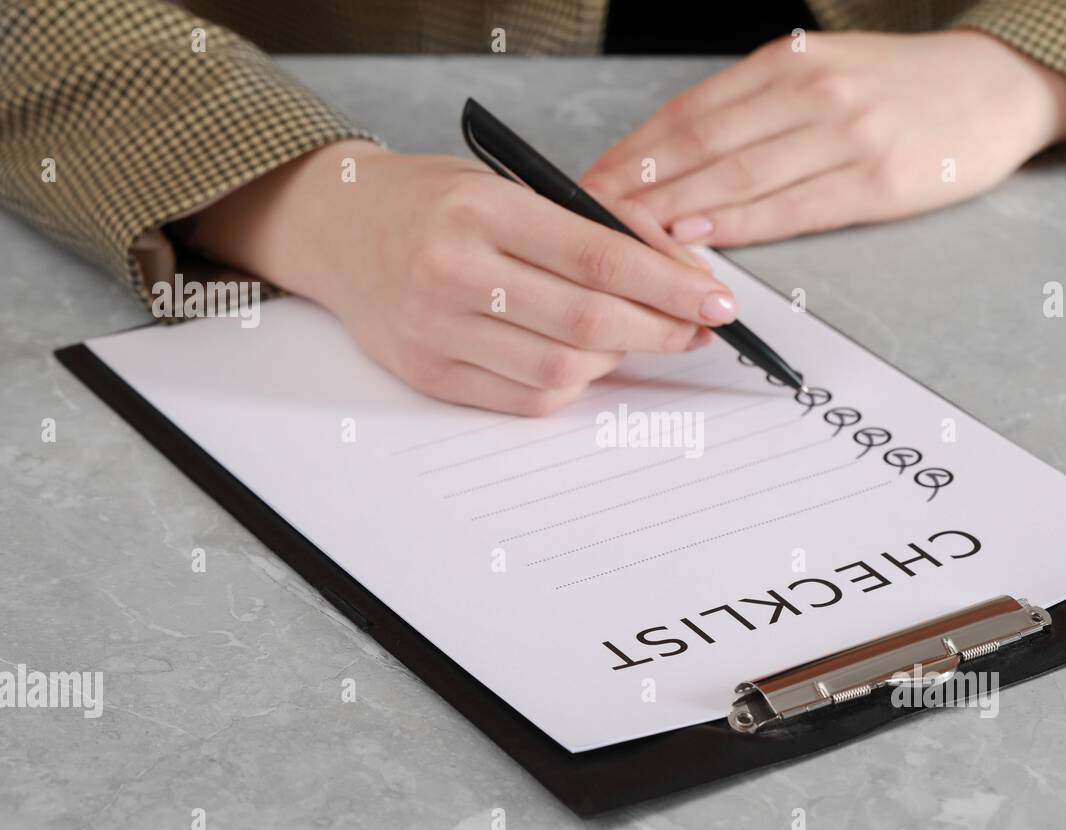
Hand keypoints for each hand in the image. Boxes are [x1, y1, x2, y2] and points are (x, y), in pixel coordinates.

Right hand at [187, 142, 738, 414]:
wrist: (340, 229)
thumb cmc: (435, 203)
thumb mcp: (512, 186)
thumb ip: (592, 226)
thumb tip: (680, 277)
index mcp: (481, 209)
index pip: (599, 257)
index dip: (669, 286)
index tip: (716, 301)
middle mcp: (452, 271)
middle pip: (588, 322)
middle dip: (660, 330)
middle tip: (695, 328)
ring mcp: (436, 330)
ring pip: (563, 369)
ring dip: (617, 358)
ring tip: (628, 334)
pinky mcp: (428, 374)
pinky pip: (528, 398)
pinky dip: (572, 383)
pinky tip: (581, 358)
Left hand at [581, 30, 1065, 245]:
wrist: (998, 86)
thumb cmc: (900, 90)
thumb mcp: (822, 75)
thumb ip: (756, 110)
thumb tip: (678, 156)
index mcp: (788, 65)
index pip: (689, 112)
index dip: (632, 151)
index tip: (586, 182)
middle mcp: (809, 92)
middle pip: (701, 143)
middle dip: (634, 185)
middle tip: (583, 216)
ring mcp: (844, 134)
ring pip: (736, 174)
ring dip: (671, 209)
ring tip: (622, 234)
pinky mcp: (878, 179)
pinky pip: (791, 206)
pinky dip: (737, 223)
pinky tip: (696, 235)